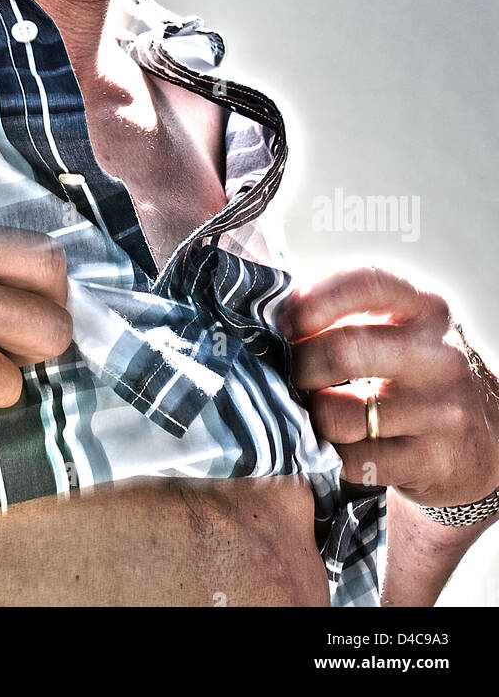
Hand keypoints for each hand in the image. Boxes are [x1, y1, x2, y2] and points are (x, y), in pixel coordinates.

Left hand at [283, 265, 498, 509]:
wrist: (482, 438)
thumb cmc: (415, 370)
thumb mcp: (399, 326)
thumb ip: (345, 308)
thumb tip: (268, 302)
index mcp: (426, 308)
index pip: (366, 284)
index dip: (314, 299)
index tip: (286, 321)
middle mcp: (440, 355)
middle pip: (343, 351)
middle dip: (299, 365)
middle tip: (289, 373)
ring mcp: (442, 411)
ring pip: (339, 413)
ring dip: (311, 414)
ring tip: (311, 409)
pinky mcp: (434, 461)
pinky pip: (352, 459)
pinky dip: (330, 454)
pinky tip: (337, 444)